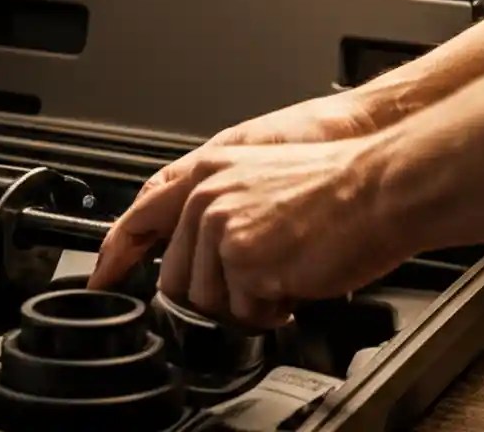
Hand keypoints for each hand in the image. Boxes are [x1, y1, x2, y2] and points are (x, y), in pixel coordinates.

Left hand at [89, 138, 412, 328]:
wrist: (380, 185)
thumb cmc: (337, 183)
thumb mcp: (260, 177)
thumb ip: (221, 205)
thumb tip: (206, 249)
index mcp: (206, 172)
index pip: (140, 218)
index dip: (116, 255)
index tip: (103, 279)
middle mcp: (205, 197)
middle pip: (176, 278)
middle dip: (213, 295)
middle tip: (256, 285)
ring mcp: (221, 227)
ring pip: (208, 301)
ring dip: (246, 304)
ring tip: (284, 276)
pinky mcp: (244, 258)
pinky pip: (244, 312)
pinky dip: (271, 311)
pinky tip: (296, 283)